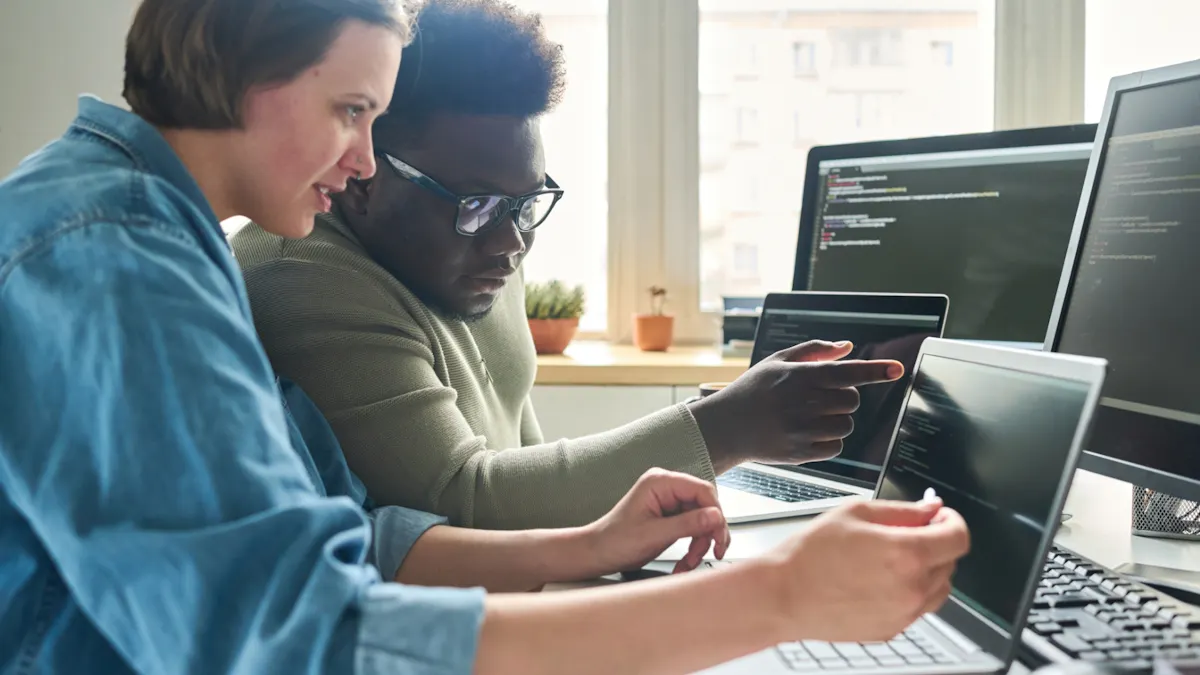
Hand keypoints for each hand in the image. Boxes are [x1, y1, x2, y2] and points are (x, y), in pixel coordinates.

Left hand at [578, 468, 730, 576]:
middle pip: (706, 505)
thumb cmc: (615, 541)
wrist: (597, 553)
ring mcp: (669, 501)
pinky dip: (693, 547)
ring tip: (690, 562)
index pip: (702, 490)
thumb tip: (716, 517)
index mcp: (660, 482)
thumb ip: (687, 524)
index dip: (715, 514)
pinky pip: (693, 528)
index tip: (718, 537)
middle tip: (712, 552)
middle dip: (709, 532)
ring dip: (701, 543)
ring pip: (702, 519)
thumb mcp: (653, 535)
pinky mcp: (670, 516)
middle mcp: (666, 487)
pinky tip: (686, 561)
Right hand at [689, 340, 903, 472]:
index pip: (848, 372)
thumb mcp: (777, 361)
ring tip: (812, 417)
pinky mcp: (801, 452)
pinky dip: (829, 440)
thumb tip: (847, 347)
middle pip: (852, 401)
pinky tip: (807, 433)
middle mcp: (803, 403)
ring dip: (838, 420)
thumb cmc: (752, 391)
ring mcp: (802, 430)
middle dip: (844, 398)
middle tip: (821, 398)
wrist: (726, 427)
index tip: (897, 369)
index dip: (876, 370)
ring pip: (847, 425)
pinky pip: (836, 446)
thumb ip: (814, 351)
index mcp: (799, 376)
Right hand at [760, 499, 969, 642]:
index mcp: (905, 554)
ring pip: (939, 589)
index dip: (953, 522)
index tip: (941, 517)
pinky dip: (911, 592)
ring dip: (929, 570)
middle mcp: (911, 588)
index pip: (958, 538)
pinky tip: (880, 580)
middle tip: (910, 533)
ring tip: (894, 559)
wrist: (784, 595)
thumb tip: (931, 509)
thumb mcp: (855, 513)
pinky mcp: (892, 630)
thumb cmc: (810, 554)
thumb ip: (902, 511)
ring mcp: (904, 614)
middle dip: (937, 543)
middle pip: (950, 562)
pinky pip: (918, 608)